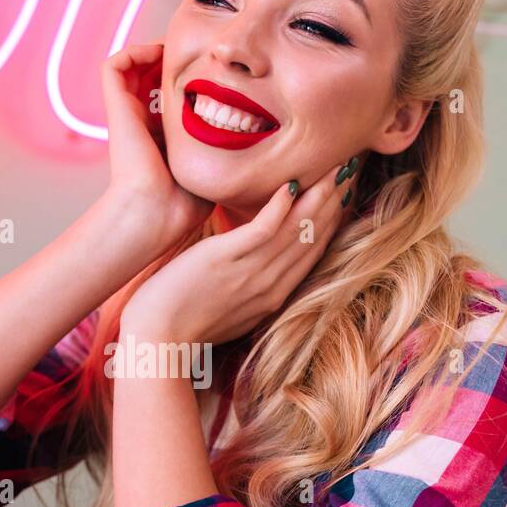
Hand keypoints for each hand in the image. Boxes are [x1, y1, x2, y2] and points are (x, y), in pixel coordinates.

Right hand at [101, 41, 213, 250]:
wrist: (157, 212)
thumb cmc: (186, 203)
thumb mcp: (216, 172)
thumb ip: (231, 156)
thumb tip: (265, 150)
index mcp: (161, 137)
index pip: (172, 99)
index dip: (191, 81)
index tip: (217, 73)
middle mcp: (142, 123)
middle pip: (153, 78)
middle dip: (176, 61)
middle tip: (202, 54)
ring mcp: (126, 114)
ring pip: (133, 67)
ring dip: (155, 52)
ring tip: (182, 49)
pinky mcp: (115, 107)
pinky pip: (114, 66)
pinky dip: (135, 51)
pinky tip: (162, 53)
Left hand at [120, 162, 350, 344]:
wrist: (159, 337)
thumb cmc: (185, 322)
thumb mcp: (231, 307)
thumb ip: (250, 286)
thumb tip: (255, 267)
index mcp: (274, 295)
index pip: (311, 251)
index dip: (330, 221)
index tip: (342, 194)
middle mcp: (270, 285)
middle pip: (311, 238)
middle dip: (332, 202)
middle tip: (348, 170)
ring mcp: (250, 273)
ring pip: (295, 231)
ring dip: (316, 198)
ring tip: (332, 169)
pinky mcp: (224, 260)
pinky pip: (261, 231)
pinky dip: (278, 209)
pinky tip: (290, 187)